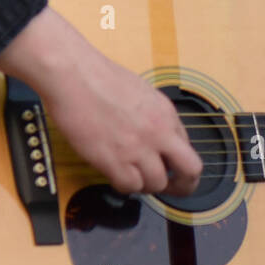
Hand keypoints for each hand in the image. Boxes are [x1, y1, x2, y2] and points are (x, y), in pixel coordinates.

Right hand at [0, 6, 202, 196]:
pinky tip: (115, 174)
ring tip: (131, 175)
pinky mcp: (113, 160)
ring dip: (145, 185)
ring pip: (156, 184)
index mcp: (166, 114)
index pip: (187, 148)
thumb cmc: (100, 78)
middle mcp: (158, 132)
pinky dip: (123, 185)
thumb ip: (156, 118)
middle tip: (172, 189)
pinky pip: (129, 187)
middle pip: (190, 171)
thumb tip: (160, 140)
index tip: (170, 167)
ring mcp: (137, 148)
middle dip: (184, 185)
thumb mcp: (143, 93)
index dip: (178, 162)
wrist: (74, 76)